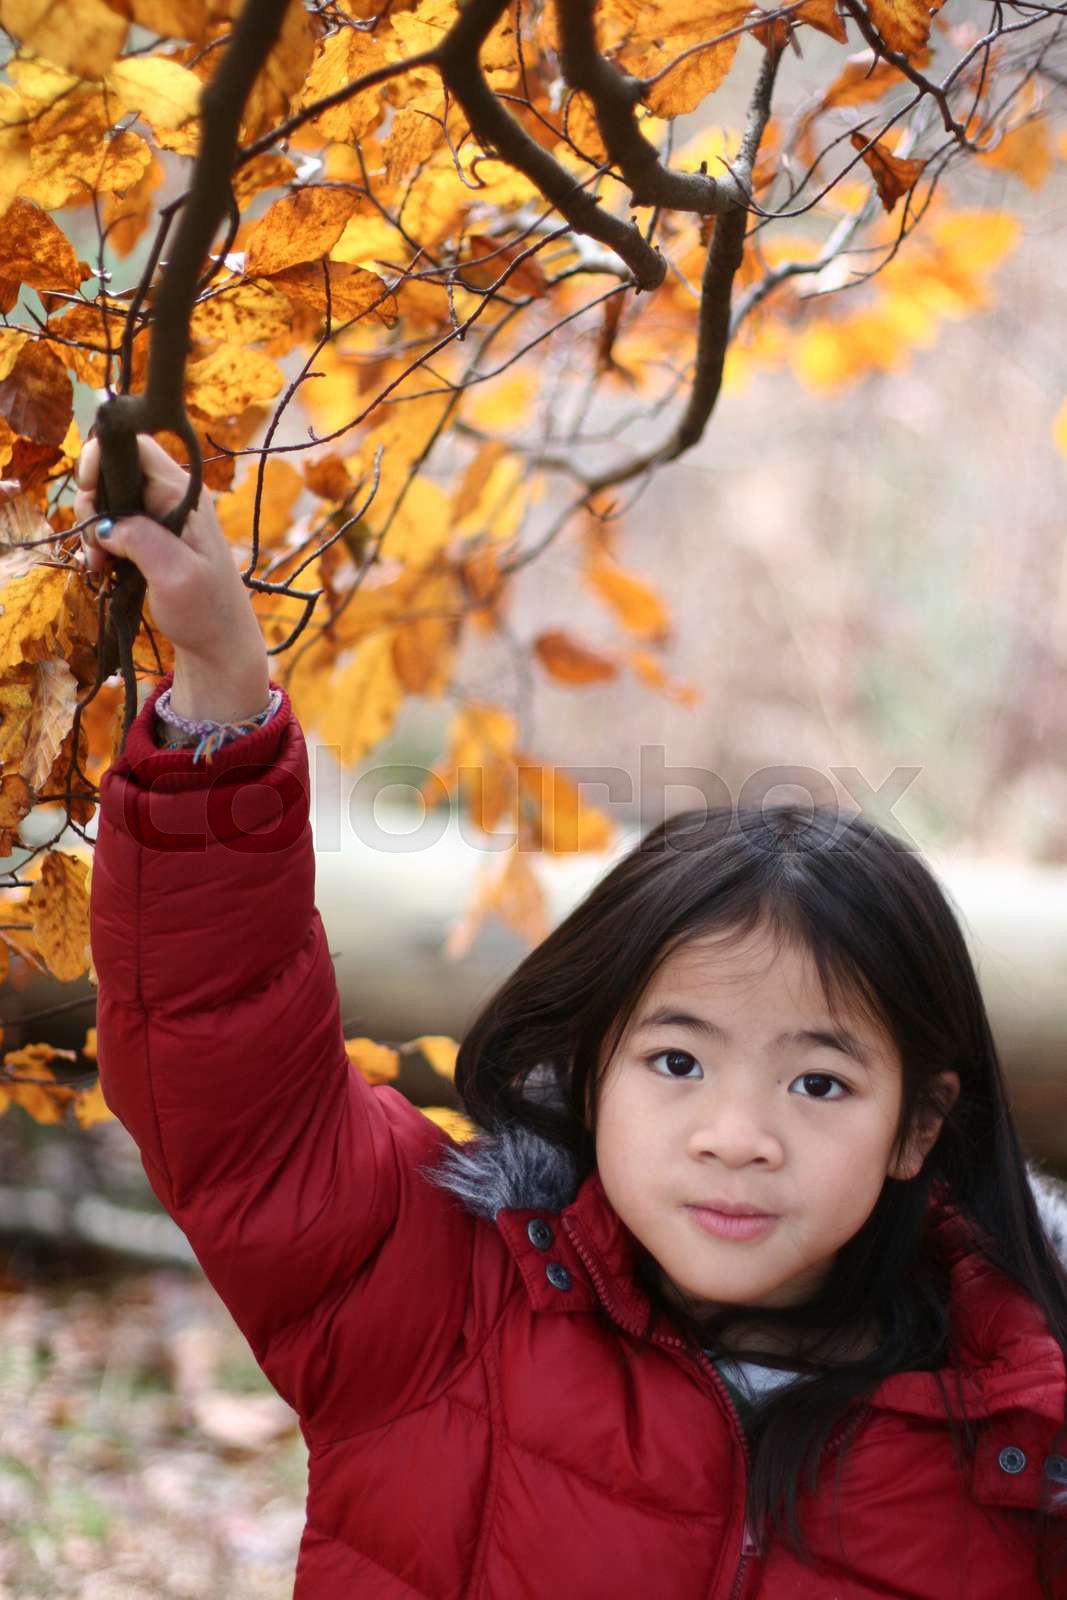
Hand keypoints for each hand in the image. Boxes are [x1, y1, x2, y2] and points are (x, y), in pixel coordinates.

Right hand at [75, 431, 269, 715]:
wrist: (218, 646)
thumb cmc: (206, 611)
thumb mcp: (176, 574)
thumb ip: (141, 538)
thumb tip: (104, 523)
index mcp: (183, 495)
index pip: (137, 446)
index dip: (103, 457)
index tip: (88, 492)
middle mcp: (171, 499)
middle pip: (114, 472)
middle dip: (92, 503)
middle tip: (95, 544)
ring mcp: (159, 519)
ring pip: (109, 501)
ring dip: (93, 530)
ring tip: (98, 565)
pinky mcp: (149, 541)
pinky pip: (112, 527)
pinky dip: (100, 545)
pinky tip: (101, 569)